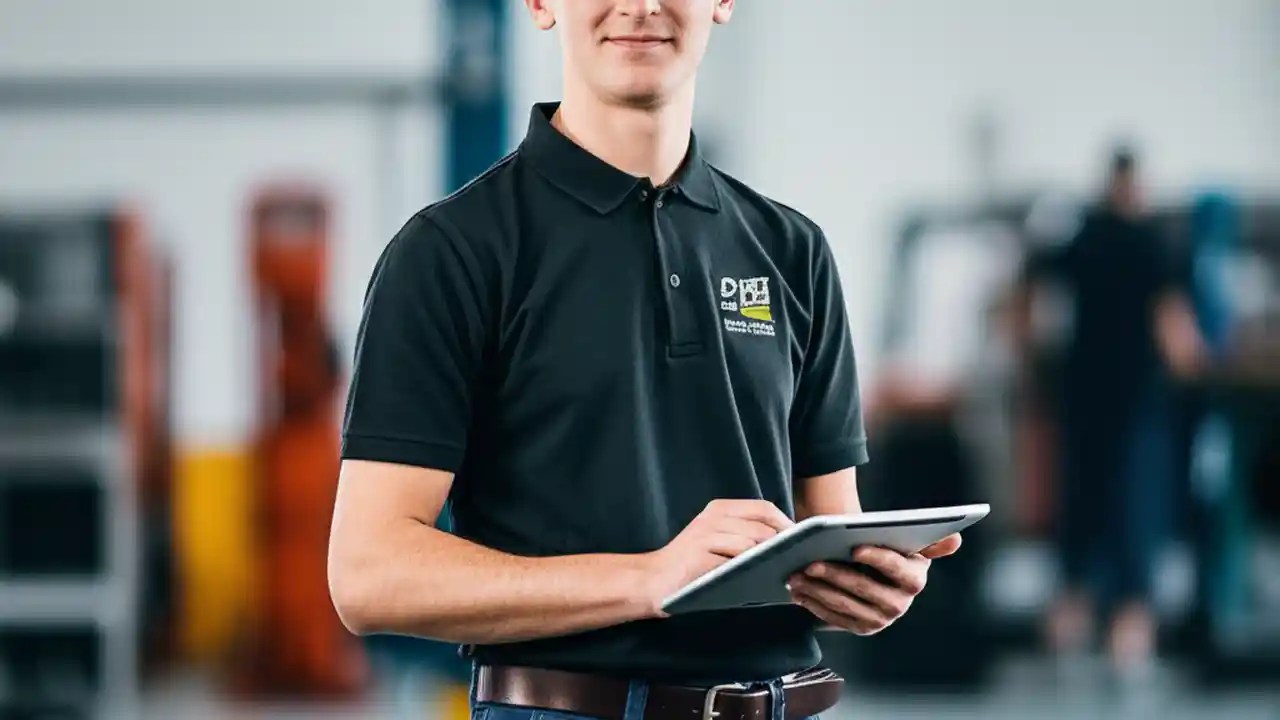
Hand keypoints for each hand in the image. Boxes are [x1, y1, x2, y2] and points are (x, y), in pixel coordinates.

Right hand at [642, 499, 792, 617]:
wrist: (652, 580)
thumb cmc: (690, 566)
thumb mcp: (717, 542)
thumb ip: (744, 537)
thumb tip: (783, 544)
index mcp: (719, 508)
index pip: (763, 508)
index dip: (786, 523)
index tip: (801, 541)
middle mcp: (713, 516)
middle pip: (762, 524)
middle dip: (784, 542)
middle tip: (799, 558)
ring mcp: (706, 534)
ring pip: (752, 541)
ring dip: (771, 558)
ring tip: (786, 571)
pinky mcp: (700, 554)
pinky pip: (735, 560)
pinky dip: (752, 570)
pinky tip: (763, 580)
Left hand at [786, 533, 961, 634]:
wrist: (870, 569)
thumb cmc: (887, 549)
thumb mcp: (908, 541)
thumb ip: (931, 540)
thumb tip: (956, 540)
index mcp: (915, 579)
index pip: (897, 569)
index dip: (878, 558)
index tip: (856, 547)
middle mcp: (900, 604)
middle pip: (864, 588)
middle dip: (835, 574)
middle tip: (809, 562)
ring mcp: (879, 619)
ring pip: (844, 603)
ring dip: (817, 589)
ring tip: (795, 574)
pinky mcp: (859, 628)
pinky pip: (832, 617)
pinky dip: (813, 602)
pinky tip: (798, 590)